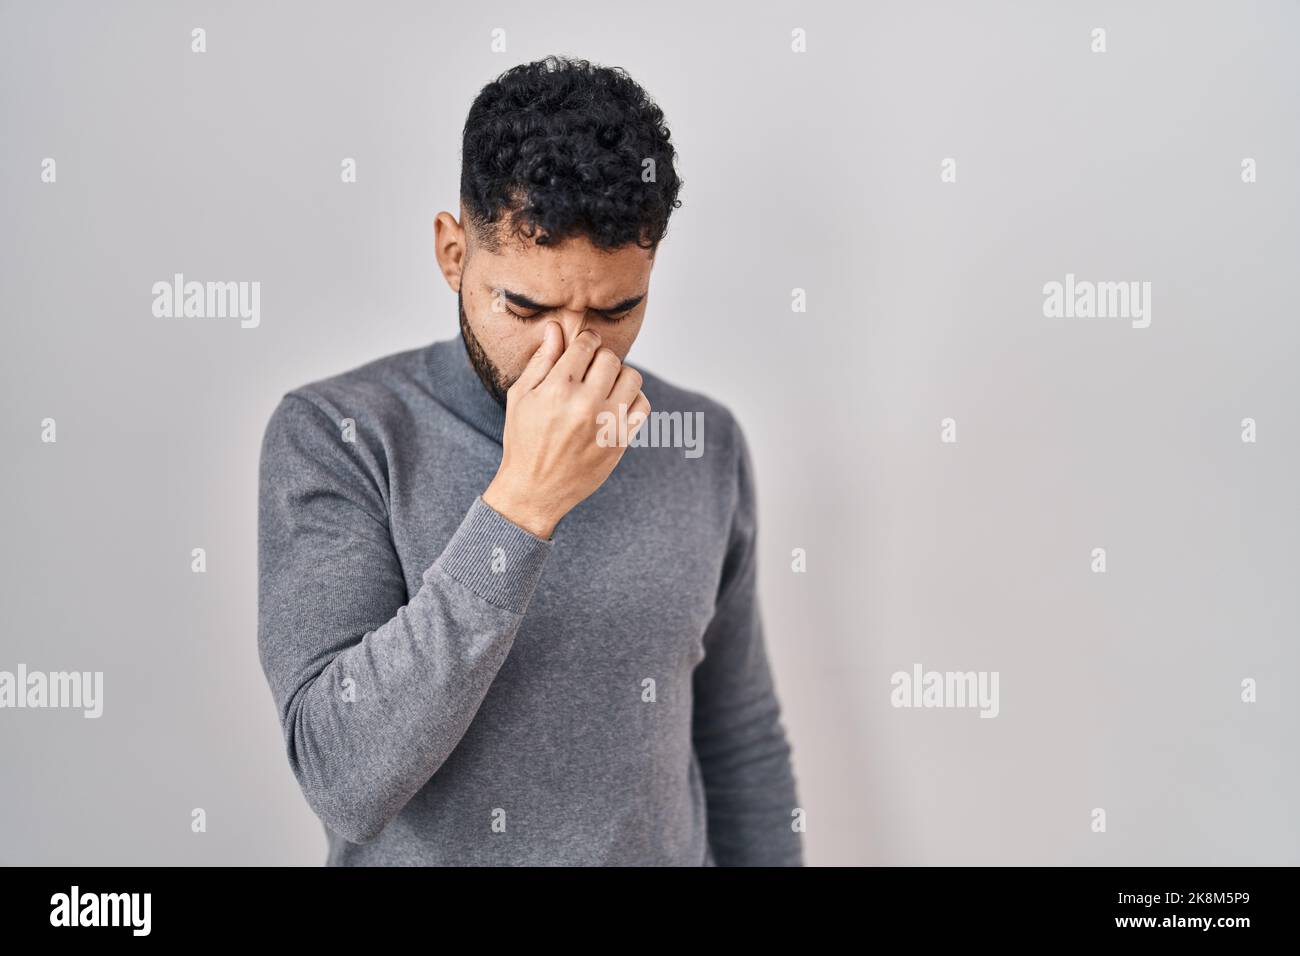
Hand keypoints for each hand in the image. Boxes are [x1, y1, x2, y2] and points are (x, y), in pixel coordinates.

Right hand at [482, 321, 650, 537]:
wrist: (534, 490)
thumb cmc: (523, 441)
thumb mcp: (521, 397)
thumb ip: (542, 360)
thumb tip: (556, 327)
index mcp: (557, 389)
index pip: (587, 345)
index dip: (586, 341)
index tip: (584, 348)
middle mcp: (585, 404)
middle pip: (611, 359)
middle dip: (601, 359)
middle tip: (591, 370)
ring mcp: (606, 424)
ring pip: (632, 378)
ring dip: (620, 377)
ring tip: (604, 387)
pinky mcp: (620, 442)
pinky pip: (643, 406)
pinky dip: (634, 400)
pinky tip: (616, 405)